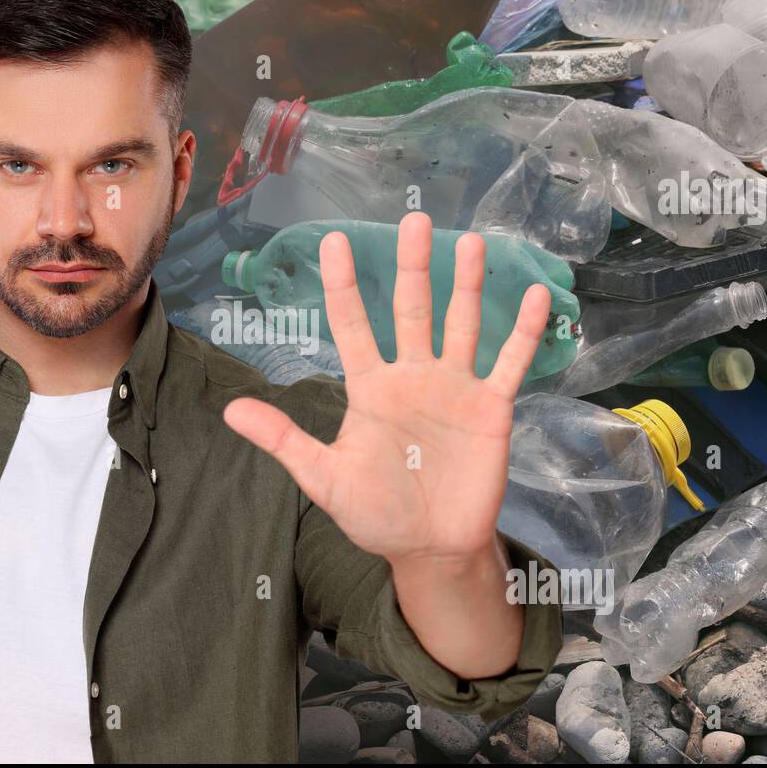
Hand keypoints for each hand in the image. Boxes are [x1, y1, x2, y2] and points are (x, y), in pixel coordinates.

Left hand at [223, 211, 552, 568]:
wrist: (430, 548)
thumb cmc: (375, 513)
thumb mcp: (324, 478)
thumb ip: (284, 440)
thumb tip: (229, 410)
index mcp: (371, 387)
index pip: (352, 325)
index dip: (342, 284)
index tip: (332, 241)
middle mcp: (413, 376)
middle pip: (411, 309)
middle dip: (413, 266)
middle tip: (415, 219)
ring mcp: (454, 387)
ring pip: (461, 323)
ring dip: (468, 285)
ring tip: (472, 243)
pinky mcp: (490, 407)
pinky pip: (510, 362)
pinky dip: (523, 331)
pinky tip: (537, 296)